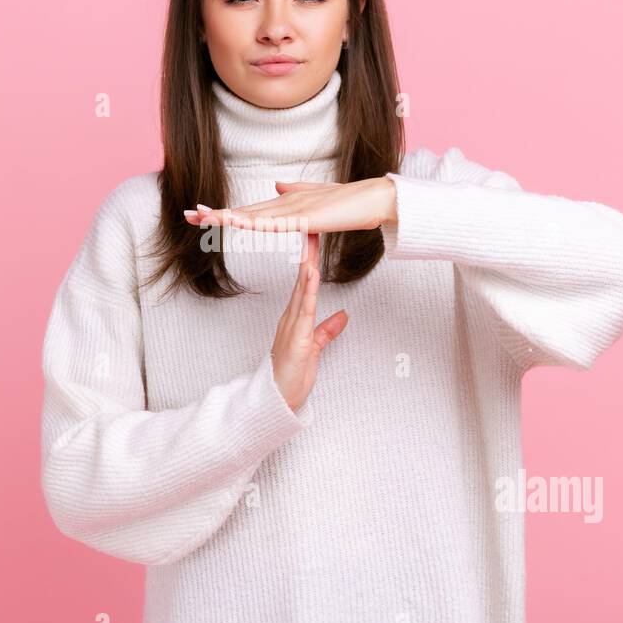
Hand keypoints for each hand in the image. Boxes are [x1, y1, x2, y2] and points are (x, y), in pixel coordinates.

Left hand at [183, 177, 397, 234]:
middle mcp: (284, 204)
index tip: (200, 214)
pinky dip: (255, 223)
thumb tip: (277, 185)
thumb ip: (295, 192)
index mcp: (284, 205)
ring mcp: (293, 210)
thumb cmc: (347, 202)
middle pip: (243, 211)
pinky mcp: (306, 218)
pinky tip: (238, 223)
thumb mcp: (315, 199)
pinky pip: (275, 223)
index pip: (247, 210)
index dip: (223, 212)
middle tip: (187, 215)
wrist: (372, 199)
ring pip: (254, 216)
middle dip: (214, 214)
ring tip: (203, 218)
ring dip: (228, 217)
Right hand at [269, 231, 346, 412]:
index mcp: (296, 316)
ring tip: (312, 241)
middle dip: (308, 251)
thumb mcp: (314, 347)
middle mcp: (291, 316)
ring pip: (302, 289)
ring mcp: (292, 326)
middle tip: (311, 223)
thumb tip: (344, 315)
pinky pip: (304, 310)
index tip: (315, 237)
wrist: (278, 399)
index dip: (311, 258)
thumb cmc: (292, 375)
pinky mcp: (297, 338)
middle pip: (302, 277)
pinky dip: (309, 290)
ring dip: (308, 263)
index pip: (305, 281)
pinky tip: (312, 274)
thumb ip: (327, 330)